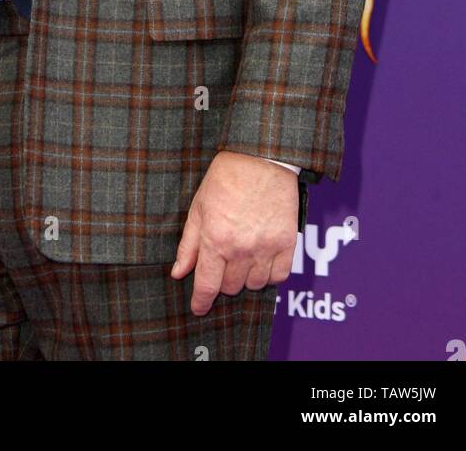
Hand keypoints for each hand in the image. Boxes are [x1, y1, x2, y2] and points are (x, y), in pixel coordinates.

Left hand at [170, 150, 297, 315]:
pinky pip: (278, 277)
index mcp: (216, 239)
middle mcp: (241, 249)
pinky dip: (269, 275)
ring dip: (245, 278)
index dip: (201, 301)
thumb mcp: (199, 208)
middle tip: (222, 263)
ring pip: (254, 285)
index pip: (207, 285)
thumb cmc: (226, 178)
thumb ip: (189, 244)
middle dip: (222, 280)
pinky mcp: (287, 244)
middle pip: (230, 287)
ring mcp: (266, 248)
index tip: (199, 308)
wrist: (261, 158)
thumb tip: (179, 273)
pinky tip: (261, 261)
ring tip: (242, 258)